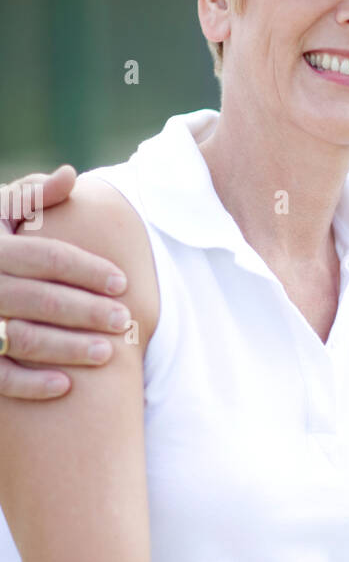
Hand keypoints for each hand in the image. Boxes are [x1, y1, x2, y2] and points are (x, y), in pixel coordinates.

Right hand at [0, 165, 130, 398]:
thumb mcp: (1, 215)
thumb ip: (33, 198)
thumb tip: (68, 176)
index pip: (46, 257)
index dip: (86, 270)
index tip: (121, 283)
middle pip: (40, 300)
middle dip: (86, 311)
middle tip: (124, 321)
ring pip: (22, 338)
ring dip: (67, 348)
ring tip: (107, 353)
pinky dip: (29, 383)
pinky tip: (65, 386)